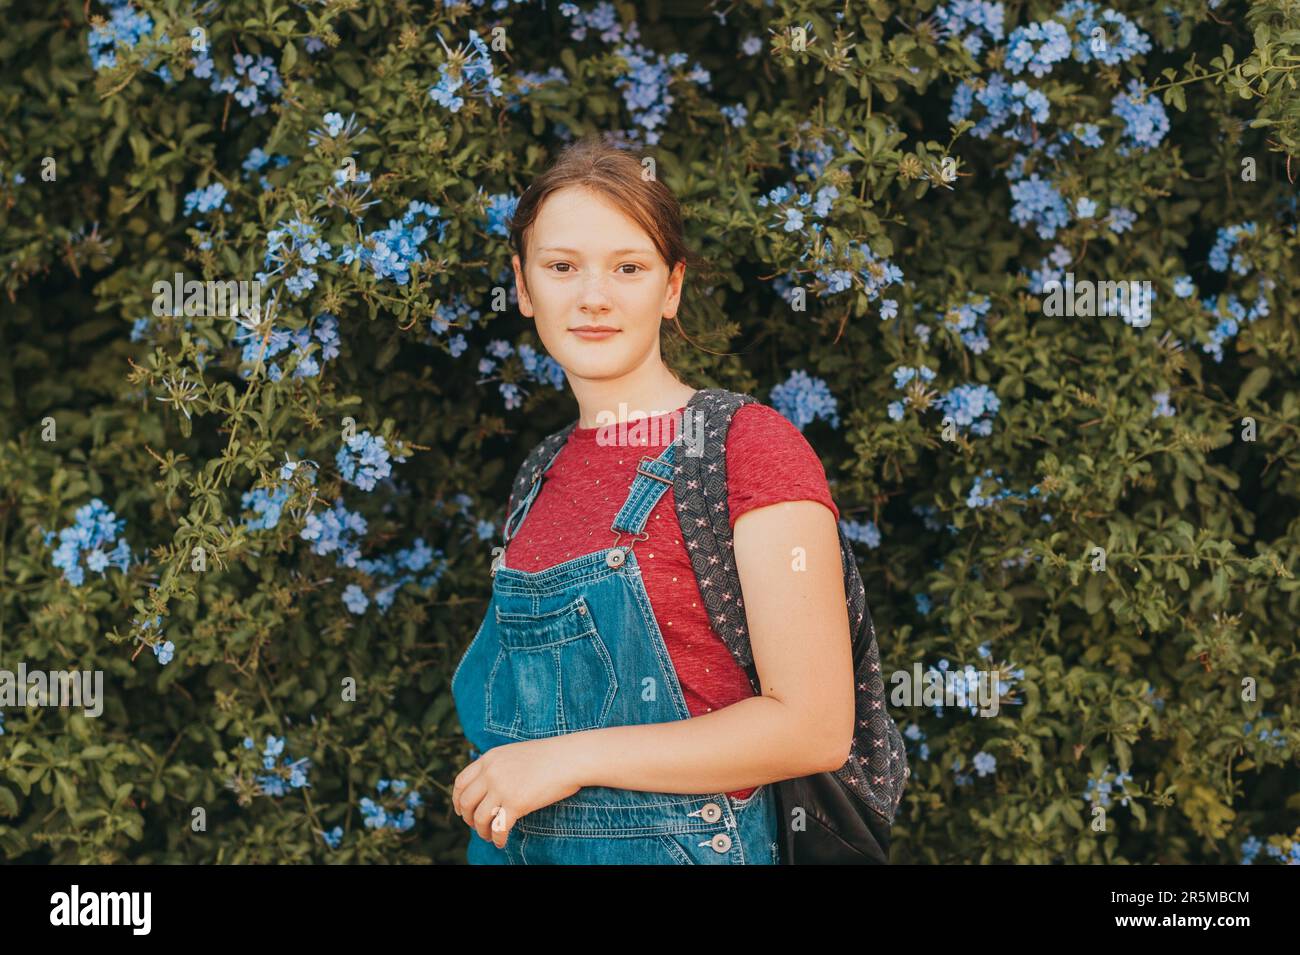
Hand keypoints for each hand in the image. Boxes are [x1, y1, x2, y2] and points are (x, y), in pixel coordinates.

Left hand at [452, 738, 582, 848]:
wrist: (569, 758)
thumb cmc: (548, 756)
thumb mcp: (514, 753)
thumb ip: (497, 767)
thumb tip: (488, 787)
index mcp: (489, 759)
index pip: (460, 781)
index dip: (457, 799)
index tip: (461, 810)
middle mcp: (491, 773)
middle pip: (466, 802)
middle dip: (468, 818)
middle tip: (476, 825)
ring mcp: (502, 788)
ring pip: (479, 818)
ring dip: (482, 831)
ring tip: (489, 836)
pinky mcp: (516, 803)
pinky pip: (498, 828)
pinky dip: (497, 838)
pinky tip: (501, 842)